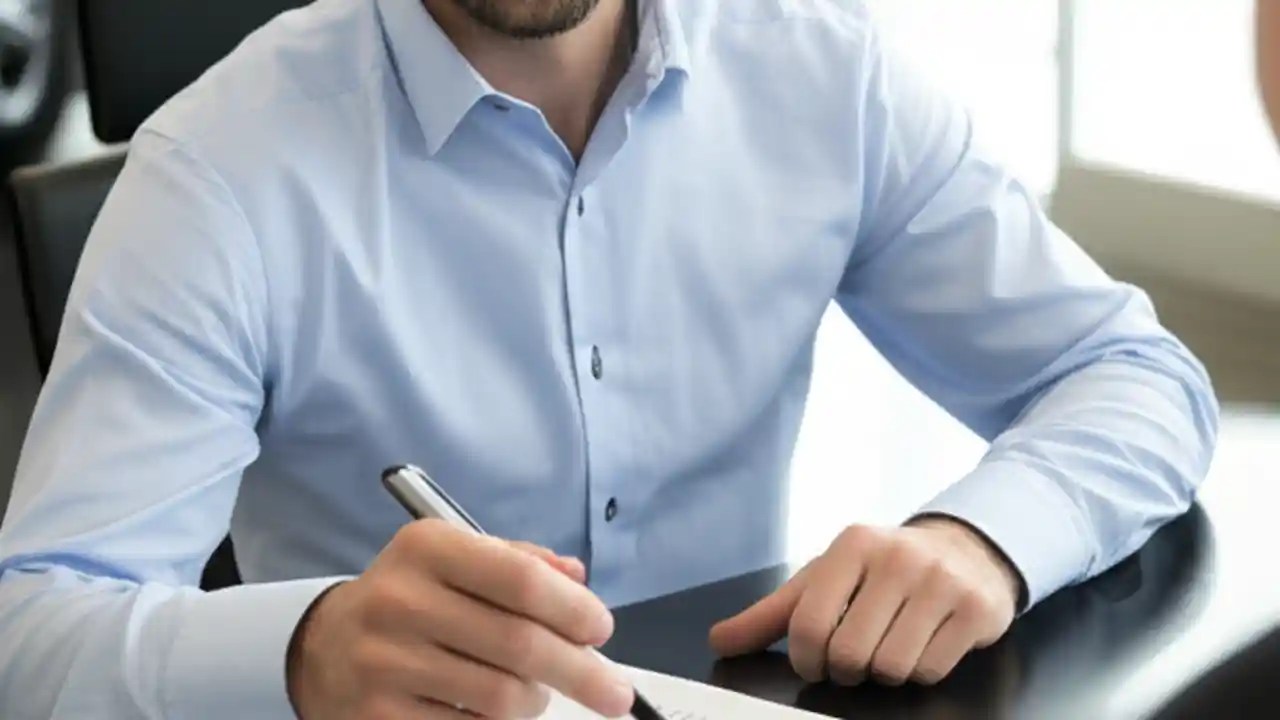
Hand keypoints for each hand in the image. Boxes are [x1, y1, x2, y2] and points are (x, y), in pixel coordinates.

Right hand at [287, 520, 633, 718]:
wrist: (326, 648)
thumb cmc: (415, 598)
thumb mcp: (458, 559)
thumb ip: (520, 562)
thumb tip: (578, 581)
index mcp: (427, 548)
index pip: (519, 579)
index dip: (572, 609)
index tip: (603, 632)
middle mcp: (400, 599)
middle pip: (519, 645)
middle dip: (580, 672)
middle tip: (615, 694)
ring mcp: (384, 662)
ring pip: (501, 697)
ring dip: (534, 701)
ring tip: (532, 692)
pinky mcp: (377, 715)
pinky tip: (492, 709)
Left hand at [708, 518, 1020, 685]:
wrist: (966, 550)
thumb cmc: (882, 571)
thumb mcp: (826, 579)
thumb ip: (772, 614)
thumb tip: (719, 641)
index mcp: (851, 545)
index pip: (808, 624)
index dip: (806, 659)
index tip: (815, 660)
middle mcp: (897, 557)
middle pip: (850, 653)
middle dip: (847, 668)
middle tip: (856, 654)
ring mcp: (940, 582)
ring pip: (891, 667)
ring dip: (884, 672)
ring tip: (890, 644)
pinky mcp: (975, 609)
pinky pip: (930, 670)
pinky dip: (920, 671)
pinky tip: (923, 643)